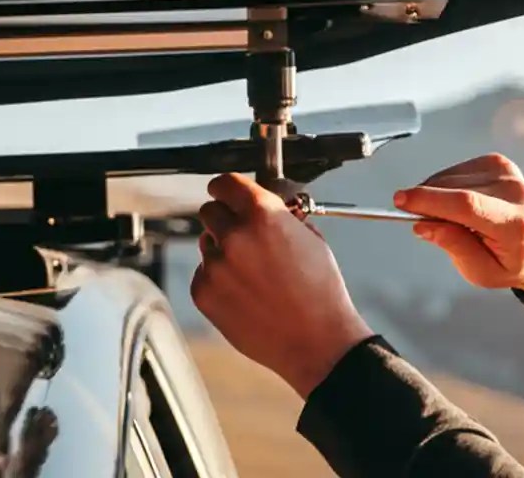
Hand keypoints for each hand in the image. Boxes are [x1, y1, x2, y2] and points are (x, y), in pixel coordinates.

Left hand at [191, 173, 372, 397]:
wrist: (316, 340)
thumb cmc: (320, 292)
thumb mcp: (310, 240)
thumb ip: (280, 217)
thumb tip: (263, 207)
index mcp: (263, 214)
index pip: (226, 183)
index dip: (225, 188)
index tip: (224, 193)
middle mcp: (234, 235)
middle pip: (209, 211)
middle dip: (224, 219)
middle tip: (241, 236)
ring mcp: (216, 265)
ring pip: (207, 245)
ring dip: (222, 252)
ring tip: (252, 275)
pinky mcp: (204, 292)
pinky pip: (203, 274)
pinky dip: (218, 280)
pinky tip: (245, 294)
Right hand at [394, 154, 523, 291]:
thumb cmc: (511, 262)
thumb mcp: (482, 272)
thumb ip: (453, 246)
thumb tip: (422, 224)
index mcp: (514, 224)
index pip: (466, 204)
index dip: (429, 201)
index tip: (400, 202)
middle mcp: (514, 191)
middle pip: (452, 189)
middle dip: (428, 204)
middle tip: (428, 225)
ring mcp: (506, 172)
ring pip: (449, 178)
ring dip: (437, 197)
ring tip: (456, 220)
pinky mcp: (497, 162)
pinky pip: (454, 172)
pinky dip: (446, 188)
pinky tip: (459, 205)